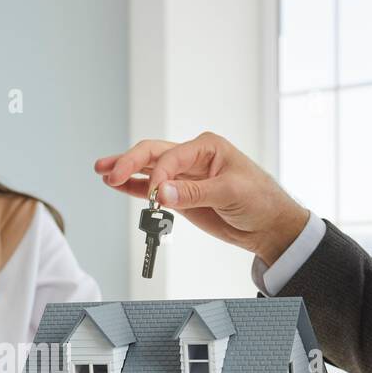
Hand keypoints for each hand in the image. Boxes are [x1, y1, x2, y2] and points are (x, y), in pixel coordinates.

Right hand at [94, 132, 309, 265]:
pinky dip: (134, 188)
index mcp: (207, 147)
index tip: (154, 197)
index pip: (171, 156)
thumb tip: (161, 193)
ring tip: (102, 172)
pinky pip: (152, 189)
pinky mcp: (181, 195)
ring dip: (126, 171)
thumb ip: (194, 193)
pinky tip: (116, 185)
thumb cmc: (260, 201)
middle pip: (153, 155)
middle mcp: (192, 157)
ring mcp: (185, 176)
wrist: (269, 226)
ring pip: (148, 169)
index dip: (158, 175)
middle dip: (129, 162)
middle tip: (109, 173)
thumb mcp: (230, 193)